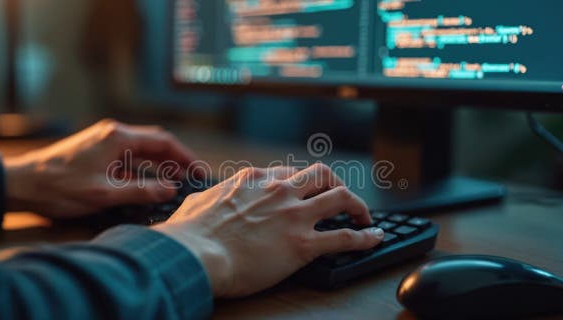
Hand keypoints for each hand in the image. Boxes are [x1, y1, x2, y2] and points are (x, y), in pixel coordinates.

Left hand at [3, 119, 198, 218]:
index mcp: (118, 137)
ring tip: (176, 183)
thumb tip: (169, 189)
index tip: (200, 172)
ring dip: (159, 166)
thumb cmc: (59, 187)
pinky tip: (148, 186)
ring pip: (142, 151)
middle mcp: (113, 134)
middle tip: (194, 177)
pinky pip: (128, 158)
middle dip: (176, 160)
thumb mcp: (104, 194)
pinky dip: (143, 170)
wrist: (22, 183)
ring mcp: (104, 142)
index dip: (186, 157)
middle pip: (155, 143)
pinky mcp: (96, 152)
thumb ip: (140, 191)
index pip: (163, 141)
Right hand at [152, 164, 383, 296]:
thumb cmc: (190, 234)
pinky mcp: (303, 244)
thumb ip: (207, 198)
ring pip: (341, 197)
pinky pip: (345, 237)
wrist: (195, 254)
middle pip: (321, 175)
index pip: (287, 173)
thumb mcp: (195, 203)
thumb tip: (198, 202)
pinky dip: (365, 237)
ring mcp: (293, 216)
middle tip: (339, 199)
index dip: (301, 183)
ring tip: (365, 217)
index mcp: (253, 180)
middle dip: (334, 184)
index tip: (305, 192)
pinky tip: (373, 239)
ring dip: (357, 206)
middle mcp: (279, 191)